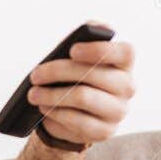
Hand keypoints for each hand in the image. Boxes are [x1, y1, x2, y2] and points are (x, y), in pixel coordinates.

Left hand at [26, 24, 134, 147]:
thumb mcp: (77, 55)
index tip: (72, 50)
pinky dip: (56, 113)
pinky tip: (44, 108)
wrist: (72, 110)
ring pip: (83, 97)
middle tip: (35, 76)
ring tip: (33, 94)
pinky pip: (78, 121)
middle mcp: (127, 87)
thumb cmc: (75, 75)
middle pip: (94, 74)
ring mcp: (118, 111)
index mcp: (124, 64)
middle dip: (58, 72)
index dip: (99, 49)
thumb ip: (85, 37)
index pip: (125, 52)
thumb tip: (91, 29)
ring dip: (52, 95)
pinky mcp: (105, 131)